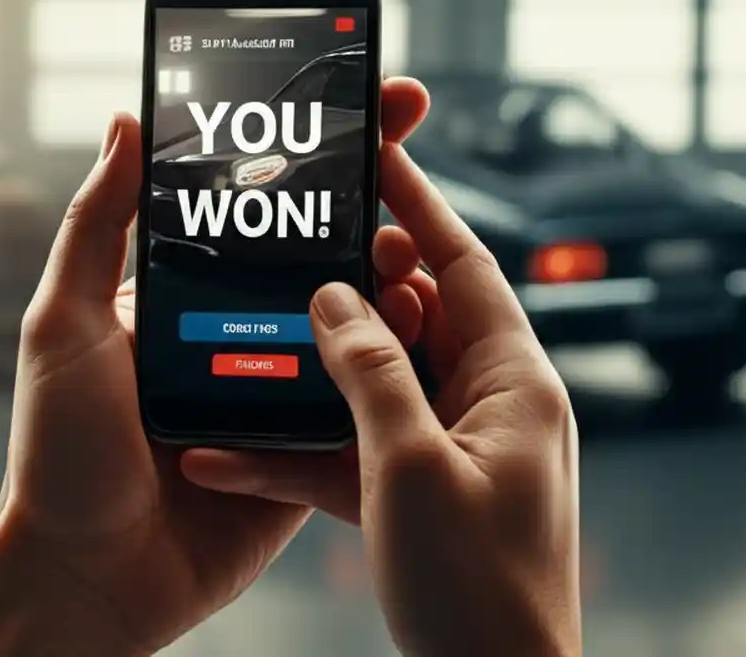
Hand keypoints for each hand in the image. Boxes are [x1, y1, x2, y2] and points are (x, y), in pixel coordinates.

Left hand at [0, 78, 433, 655]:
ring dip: (386, 283)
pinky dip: (388, 366)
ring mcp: (270, 391)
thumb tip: (126, 124)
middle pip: (312, 258)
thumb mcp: (62, 324)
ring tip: (411, 256)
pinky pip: (354, 401)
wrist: (87, 576)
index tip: (355, 106)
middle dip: (364, 210)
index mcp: (181, 295)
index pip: (249, 207)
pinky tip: (414, 334)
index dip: (303, 154)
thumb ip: (95, 228)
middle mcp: (232, 334)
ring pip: (346, 325)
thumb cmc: (59, 454)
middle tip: (400, 172)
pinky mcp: (300, 451)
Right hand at [181, 85, 581, 654]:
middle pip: (415, 319)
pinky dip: (302, 452)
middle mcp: (490, 407)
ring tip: (252, 344)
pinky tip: (231, 456)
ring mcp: (454, 451)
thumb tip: (338, 298)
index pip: (464, 267)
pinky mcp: (419, 495)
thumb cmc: (476, 588)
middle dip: (352, 288)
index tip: (381, 156)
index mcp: (514, 383)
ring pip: (376, 386)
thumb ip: (372, 372)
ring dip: (313, 375)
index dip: (421, 208)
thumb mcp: (411, 466)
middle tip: (293, 250)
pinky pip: (356, 452)